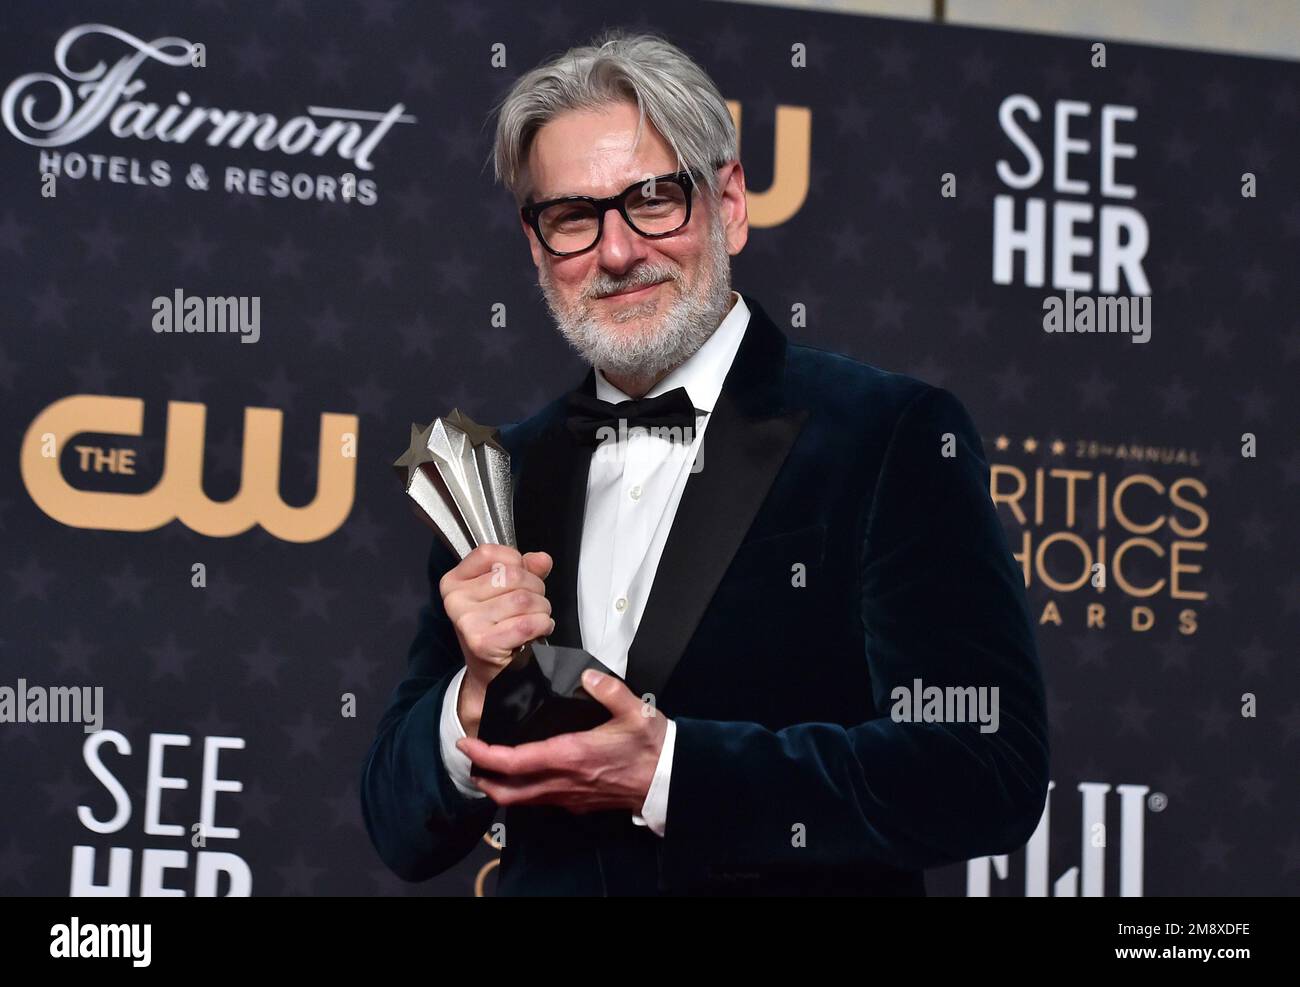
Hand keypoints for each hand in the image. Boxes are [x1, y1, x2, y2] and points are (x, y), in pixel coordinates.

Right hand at [439, 544, 553, 736]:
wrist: (490, 675)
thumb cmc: (497, 629)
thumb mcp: (504, 593)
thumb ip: (525, 569)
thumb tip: (542, 559)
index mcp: (453, 582)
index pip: (489, 553)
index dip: (515, 561)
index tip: (520, 577)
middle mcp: (455, 600)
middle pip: (512, 575)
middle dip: (536, 589)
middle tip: (533, 605)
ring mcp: (467, 622)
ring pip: (525, 598)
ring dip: (542, 609)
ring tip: (534, 620)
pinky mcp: (483, 643)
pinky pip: (529, 622)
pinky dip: (543, 625)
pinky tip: (537, 631)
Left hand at [456, 669, 668, 815]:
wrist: (668, 780)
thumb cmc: (652, 747)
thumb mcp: (636, 711)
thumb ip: (609, 690)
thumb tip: (587, 676)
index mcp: (572, 756)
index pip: (517, 762)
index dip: (486, 754)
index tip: (468, 742)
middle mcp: (565, 781)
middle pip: (510, 791)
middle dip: (483, 778)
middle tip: (469, 758)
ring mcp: (571, 796)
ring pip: (523, 800)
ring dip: (500, 787)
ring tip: (488, 768)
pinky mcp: (579, 803)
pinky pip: (541, 801)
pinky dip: (522, 791)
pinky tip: (524, 775)